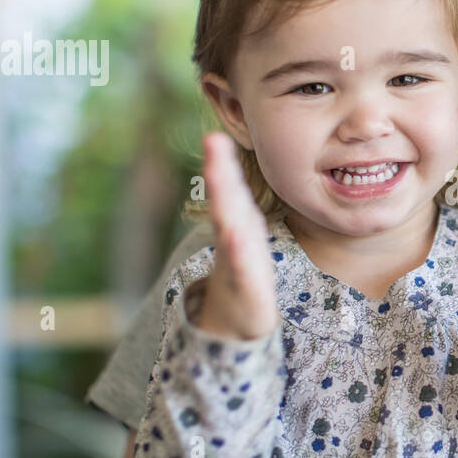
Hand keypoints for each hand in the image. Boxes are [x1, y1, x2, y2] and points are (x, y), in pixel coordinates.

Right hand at [192, 132, 278, 340]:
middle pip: (224, 198)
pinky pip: (241, 265)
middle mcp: (232, 235)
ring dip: (223, 200)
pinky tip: (234, 233)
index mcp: (238, 221)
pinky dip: (237, 249)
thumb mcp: (245, 234)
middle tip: (211, 140)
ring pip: (228, 225)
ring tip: (218, 174)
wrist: (238, 322)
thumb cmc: (245, 273)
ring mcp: (235, 258)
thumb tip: (236, 174)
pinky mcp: (244, 284)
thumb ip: (239, 206)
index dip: (222, 162)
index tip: (215, 135)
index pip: (229, 186)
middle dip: (218, 170)